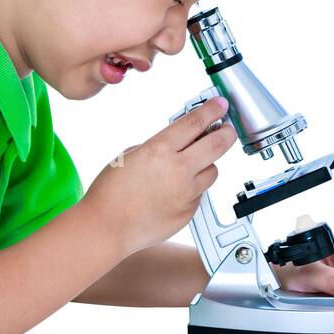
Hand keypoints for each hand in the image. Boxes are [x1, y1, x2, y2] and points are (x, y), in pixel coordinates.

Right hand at [82, 96, 236, 255]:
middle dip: (226, 133)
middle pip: (217, 145)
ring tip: (189, 167)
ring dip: (206, 164)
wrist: (107, 227)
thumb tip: (180, 141)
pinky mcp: (189, 212)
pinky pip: (199, 194)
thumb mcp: (130, 155)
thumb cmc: (111, 192)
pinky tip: (173, 192)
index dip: (212, 110)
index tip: (220, 105)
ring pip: (212, 171)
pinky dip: (192, 189)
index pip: (195, 122)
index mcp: (160, 149)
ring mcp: (186, 193)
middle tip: (227, 129)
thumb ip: (159, 146)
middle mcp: (178, 170)